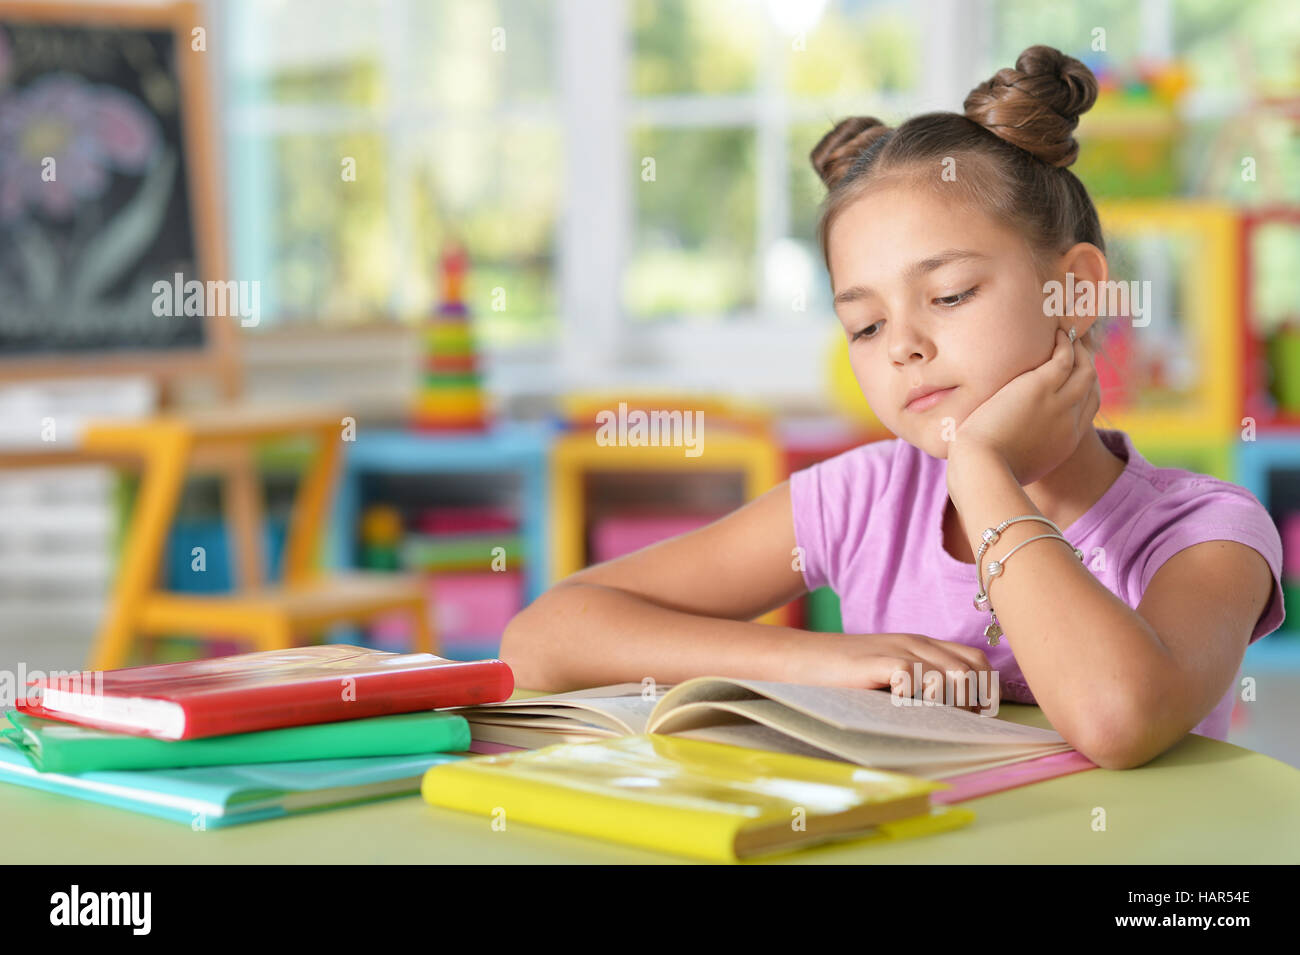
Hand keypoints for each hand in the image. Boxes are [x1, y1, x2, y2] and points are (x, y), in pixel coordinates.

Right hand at [788, 632, 999, 712]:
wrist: (800, 658)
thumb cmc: (844, 674)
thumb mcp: (889, 672)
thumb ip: (918, 682)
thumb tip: (954, 712)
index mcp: (922, 644)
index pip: (975, 659)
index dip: (985, 688)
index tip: (978, 714)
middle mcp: (916, 643)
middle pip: (970, 668)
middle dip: (975, 700)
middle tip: (963, 723)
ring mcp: (896, 650)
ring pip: (950, 672)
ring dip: (954, 701)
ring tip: (940, 720)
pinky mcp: (876, 662)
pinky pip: (912, 674)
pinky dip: (921, 694)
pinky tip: (909, 707)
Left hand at [950, 328, 1100, 486]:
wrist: (982, 470)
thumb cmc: (983, 474)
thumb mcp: (1009, 469)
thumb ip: (1013, 457)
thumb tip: (997, 456)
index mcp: (1065, 443)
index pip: (1086, 409)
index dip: (1084, 388)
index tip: (1074, 375)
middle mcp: (1069, 422)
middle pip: (1089, 386)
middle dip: (1085, 364)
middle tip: (1075, 347)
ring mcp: (1059, 404)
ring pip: (1083, 369)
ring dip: (1078, 349)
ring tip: (1065, 333)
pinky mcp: (1040, 387)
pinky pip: (1064, 357)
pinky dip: (1064, 344)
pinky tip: (1054, 333)